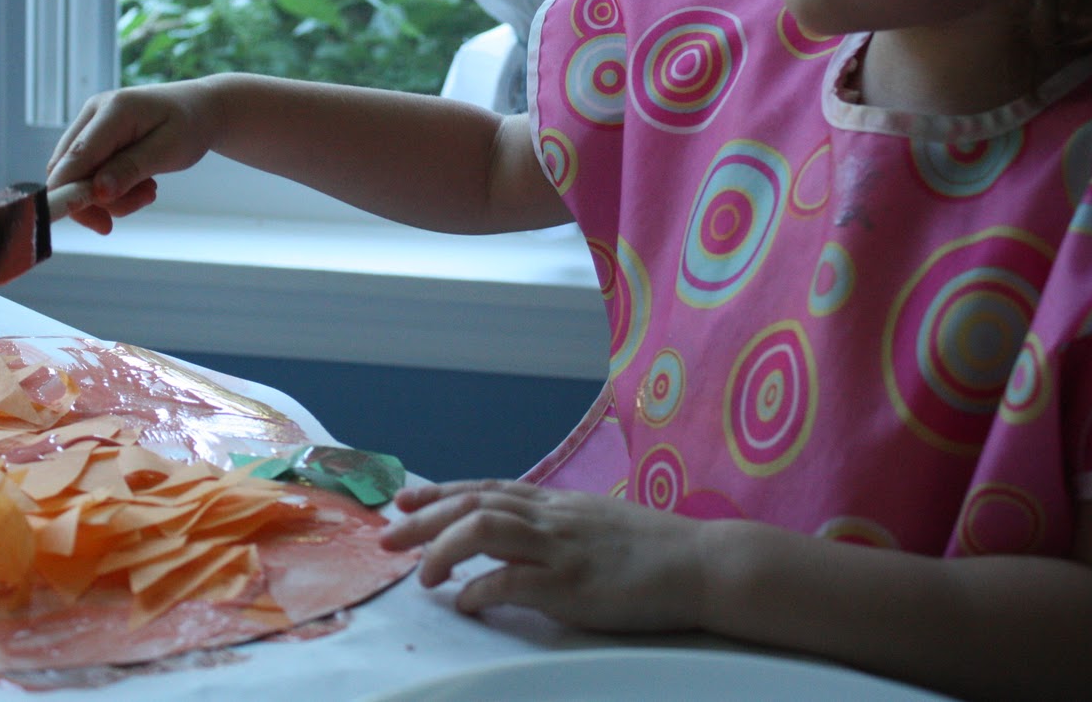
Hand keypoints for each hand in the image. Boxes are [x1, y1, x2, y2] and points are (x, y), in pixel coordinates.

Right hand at [44, 80, 219, 232]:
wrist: (199, 108)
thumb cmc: (189, 125)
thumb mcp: (169, 150)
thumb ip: (132, 169)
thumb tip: (98, 192)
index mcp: (113, 110)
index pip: (76, 157)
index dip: (72, 193)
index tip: (98, 224)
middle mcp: (93, 112)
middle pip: (67, 169)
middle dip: (99, 199)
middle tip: (142, 201)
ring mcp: (90, 123)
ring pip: (76, 175)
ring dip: (110, 194)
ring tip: (149, 190)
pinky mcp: (93, 136)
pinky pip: (88, 172)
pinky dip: (111, 186)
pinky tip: (140, 182)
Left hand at [380, 480, 708, 632]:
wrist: (705, 563)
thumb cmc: (656, 549)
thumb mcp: (598, 522)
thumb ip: (557, 526)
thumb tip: (522, 538)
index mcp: (557, 503)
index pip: (486, 488)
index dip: (440, 491)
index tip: (403, 497)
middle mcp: (553, 517)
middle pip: (472, 504)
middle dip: (423, 517)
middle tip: (386, 537)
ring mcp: (563, 548)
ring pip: (485, 529)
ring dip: (444, 549)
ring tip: (422, 575)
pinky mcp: (574, 583)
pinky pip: (515, 581)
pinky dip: (482, 590)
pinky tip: (467, 603)